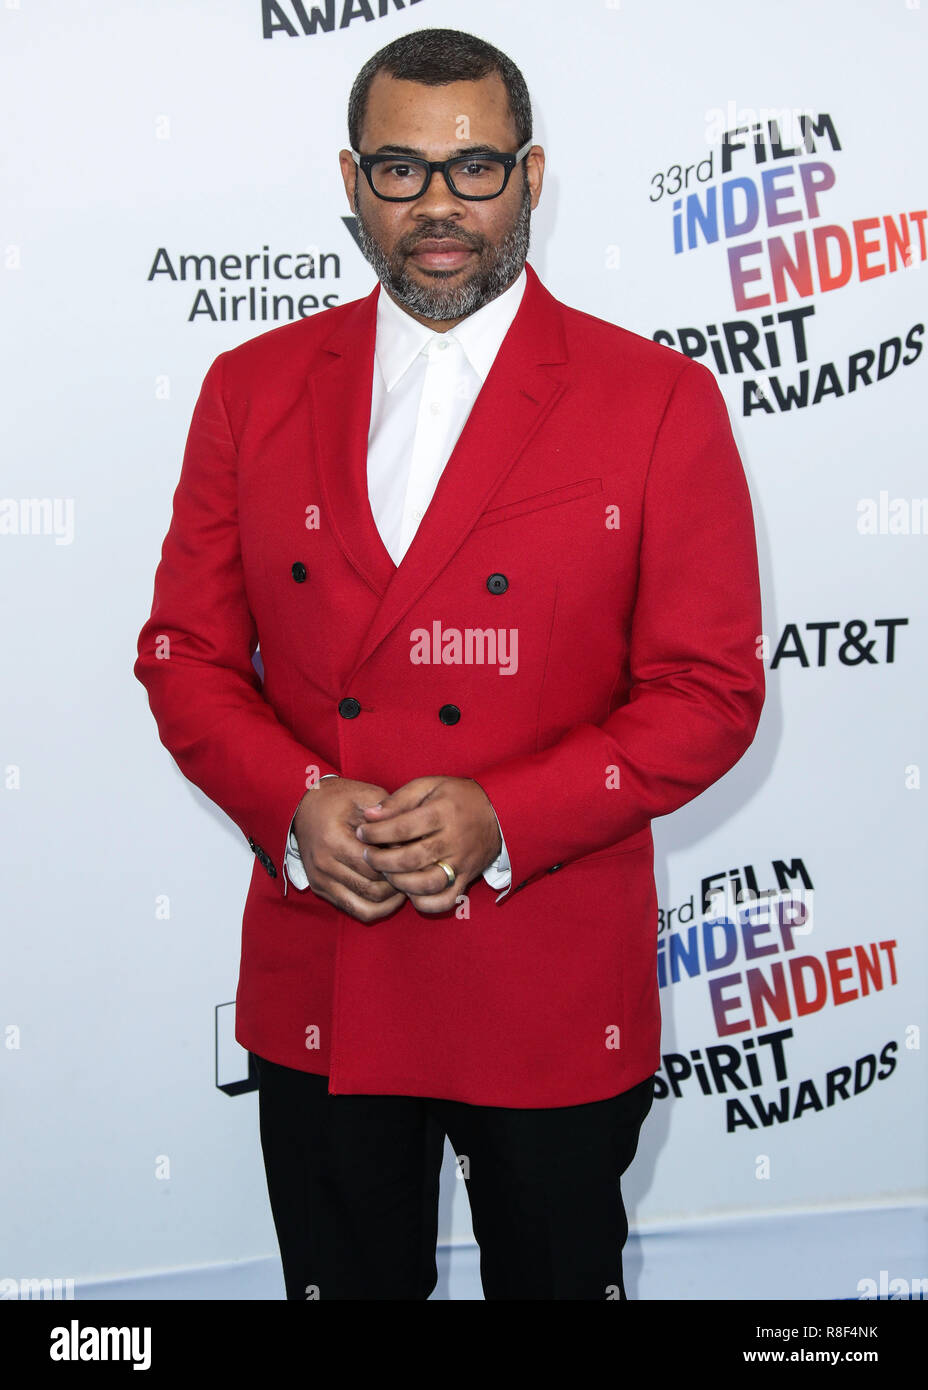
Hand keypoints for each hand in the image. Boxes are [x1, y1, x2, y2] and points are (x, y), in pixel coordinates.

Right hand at [292, 778, 405, 923]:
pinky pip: (355, 910)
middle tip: (414, 873)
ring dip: (390, 900)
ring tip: (405, 883)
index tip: (415, 856)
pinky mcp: (321, 890)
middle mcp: (324, 865)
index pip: (375, 865)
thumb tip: (412, 841)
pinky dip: (377, 908)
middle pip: (373, 889)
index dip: (400, 864)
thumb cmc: (339, 799)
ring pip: (367, 907)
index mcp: (334, 840)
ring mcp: (321, 880)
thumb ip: (388, 816)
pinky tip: (391, 894)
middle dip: (398, 883)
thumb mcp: (365, 796)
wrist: (304, 806)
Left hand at [356, 776, 501, 914]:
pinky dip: (424, 903)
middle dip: (381, 860)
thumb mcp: (429, 785)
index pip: (403, 827)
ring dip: (399, 882)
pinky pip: (445, 900)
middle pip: (411, 859)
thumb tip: (370, 814)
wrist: (499, 812)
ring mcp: (461, 863)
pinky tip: (408, 891)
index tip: (361, 832)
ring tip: (385, 872)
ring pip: (426, 883)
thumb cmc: (458, 797)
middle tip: (366, 855)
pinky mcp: (467, 879)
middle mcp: (453, 840)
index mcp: (442, 813)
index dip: (376, 832)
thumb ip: (399, 799)